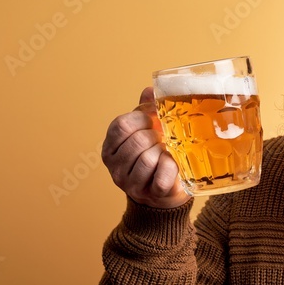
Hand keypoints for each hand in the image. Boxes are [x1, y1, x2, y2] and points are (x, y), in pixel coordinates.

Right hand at [102, 87, 190, 208]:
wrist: (165, 190)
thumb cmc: (155, 155)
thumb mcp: (147, 130)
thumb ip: (146, 110)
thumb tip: (150, 90)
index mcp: (110, 146)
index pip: (121, 125)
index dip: (142, 118)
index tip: (154, 120)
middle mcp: (114, 166)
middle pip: (137, 141)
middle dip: (156, 137)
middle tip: (164, 139)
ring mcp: (129, 183)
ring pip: (148, 159)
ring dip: (164, 153)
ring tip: (168, 153)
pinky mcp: (147, 195)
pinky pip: (161, 178)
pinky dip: (171, 170)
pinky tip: (173, 167)